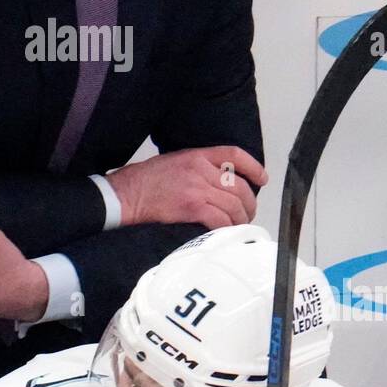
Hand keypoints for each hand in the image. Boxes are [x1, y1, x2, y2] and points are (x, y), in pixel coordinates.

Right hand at [106, 146, 267, 229]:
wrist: (124, 196)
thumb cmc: (143, 182)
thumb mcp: (173, 162)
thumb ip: (197, 167)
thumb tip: (219, 182)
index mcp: (196, 155)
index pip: (234, 154)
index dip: (253, 167)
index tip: (262, 179)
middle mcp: (200, 170)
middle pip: (239, 186)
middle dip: (248, 204)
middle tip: (246, 214)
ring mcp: (197, 189)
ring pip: (233, 205)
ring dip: (239, 219)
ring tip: (236, 226)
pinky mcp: (192, 208)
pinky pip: (220, 219)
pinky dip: (225, 228)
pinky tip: (222, 232)